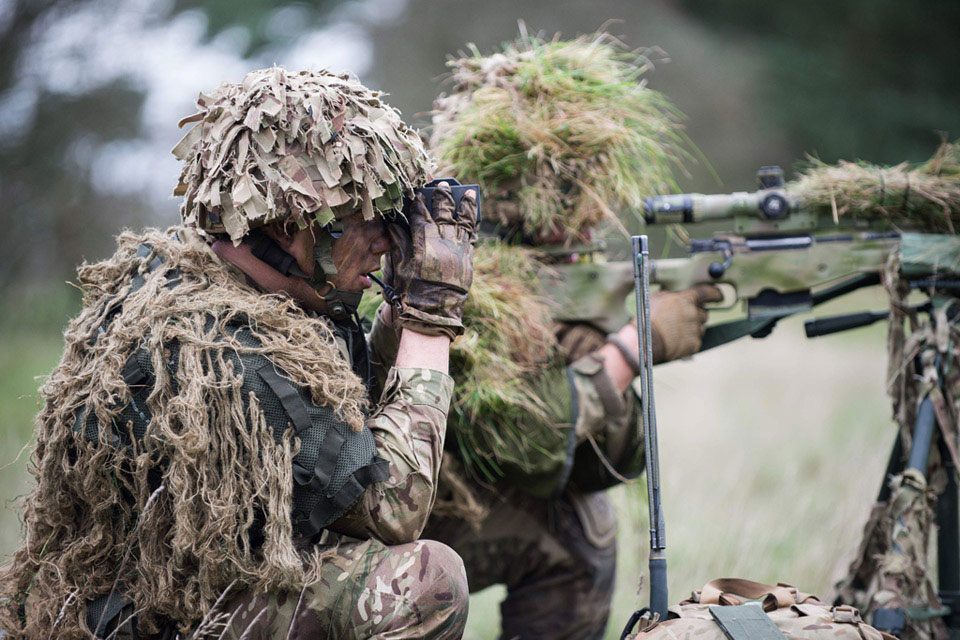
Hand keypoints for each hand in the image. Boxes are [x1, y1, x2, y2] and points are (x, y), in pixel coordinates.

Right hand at [383, 182, 477, 338]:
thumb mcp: (399, 265)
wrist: (431, 313)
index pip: (419, 213)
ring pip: (464, 220)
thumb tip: (393, 223)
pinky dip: (472, 226)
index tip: (418, 191)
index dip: (418, 201)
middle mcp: (442, 239)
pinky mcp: (467, 258)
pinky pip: (471, 236)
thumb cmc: (410, 290)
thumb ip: (398, 241)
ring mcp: (457, 247)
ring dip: (466, 205)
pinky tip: (472, 219)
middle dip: (442, 196)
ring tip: (469, 193)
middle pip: (443, 211)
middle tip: (442, 184)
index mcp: (422, 239)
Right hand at [650, 284, 721, 362]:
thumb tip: (674, 293)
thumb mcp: (656, 298)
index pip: (708, 292)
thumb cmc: (647, 319)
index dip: (716, 294)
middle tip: (683, 319)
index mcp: (686, 299)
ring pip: (700, 327)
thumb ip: (670, 294)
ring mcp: (695, 329)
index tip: (719, 296)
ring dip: (692, 327)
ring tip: (676, 331)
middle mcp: (694, 313)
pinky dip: (688, 340)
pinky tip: (676, 340)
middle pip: (704, 312)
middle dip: (696, 314)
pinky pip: (696, 340)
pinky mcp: (694, 344)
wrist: (644, 342)